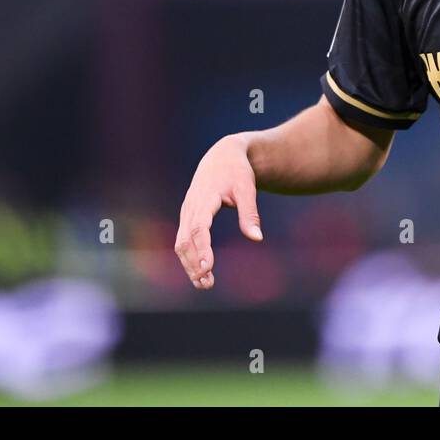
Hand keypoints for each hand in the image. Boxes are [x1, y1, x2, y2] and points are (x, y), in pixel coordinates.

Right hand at [174, 134, 263, 289]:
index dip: (201, 248)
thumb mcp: (247, 188)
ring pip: (181, 242)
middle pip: (186, 239)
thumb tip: (257, 238)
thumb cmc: (237, 171)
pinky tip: (200, 272)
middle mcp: (191, 206)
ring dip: (190, 264)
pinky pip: (183, 239)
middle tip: (207, 284)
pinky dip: (190, 257)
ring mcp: (187, 211)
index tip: (207, 267)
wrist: (222, 156)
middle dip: (194, 263)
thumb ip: (250, 213)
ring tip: (205, 284)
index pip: (198, 227)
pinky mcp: (188, 216)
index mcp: (204, 198)